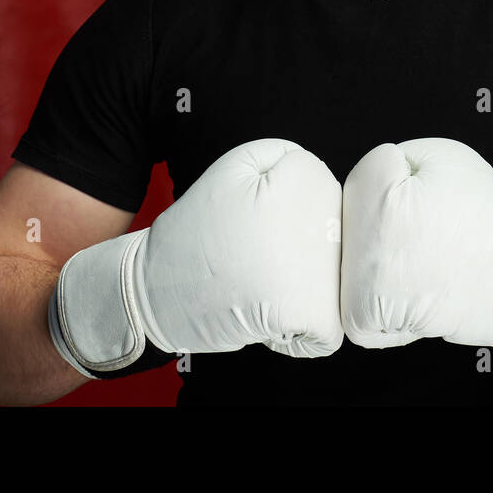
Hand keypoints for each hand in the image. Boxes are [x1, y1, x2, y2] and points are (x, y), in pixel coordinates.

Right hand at [50, 138, 342, 376]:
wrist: (152, 288)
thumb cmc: (198, 231)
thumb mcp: (236, 169)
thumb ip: (288, 159)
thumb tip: (332, 187)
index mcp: (302, 180)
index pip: (327, 193)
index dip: (295, 208)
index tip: (261, 223)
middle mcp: (315, 220)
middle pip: (339, 239)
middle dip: (307, 249)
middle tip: (259, 256)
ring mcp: (314, 267)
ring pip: (339, 286)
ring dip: (310, 291)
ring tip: (265, 284)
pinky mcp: (305, 310)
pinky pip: (329, 331)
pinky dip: (306, 333)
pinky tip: (274, 316)